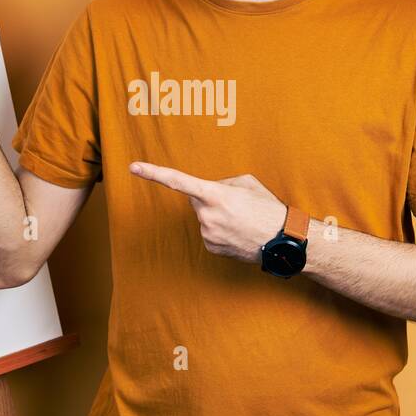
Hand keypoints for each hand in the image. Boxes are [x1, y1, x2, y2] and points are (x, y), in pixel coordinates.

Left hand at [129, 161, 286, 262]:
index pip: (178, 181)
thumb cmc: (267, 208)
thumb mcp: (247, 183)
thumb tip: (209, 191)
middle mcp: (207, 215)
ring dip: (217, 215)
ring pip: (203, 217)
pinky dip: (220, 230)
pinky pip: (208, 232)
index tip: (133, 167)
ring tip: (240, 220)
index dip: (153, 173)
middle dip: (210, 198)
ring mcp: (207, 233)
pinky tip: (237, 231)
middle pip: (196, 199)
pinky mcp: (211, 247)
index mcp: (214, 194)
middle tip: (235, 204)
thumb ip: (222, 183)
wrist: (282, 240)